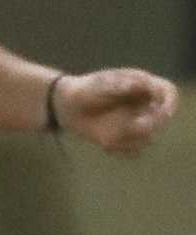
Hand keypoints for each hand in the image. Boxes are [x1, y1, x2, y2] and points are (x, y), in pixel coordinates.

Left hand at [53, 68, 179, 154]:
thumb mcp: (99, 85)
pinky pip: (133, 151)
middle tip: (135, 126)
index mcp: (143, 86)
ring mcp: (137, 122)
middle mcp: (145, 105)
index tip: (163, 112)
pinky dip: (121, 150)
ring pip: (148, 138)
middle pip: (162, 119)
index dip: (169, 102)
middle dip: (151, 124)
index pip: (168, 92)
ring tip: (106, 137)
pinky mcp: (127, 138)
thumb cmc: (84, 90)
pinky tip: (104, 145)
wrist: (65, 105)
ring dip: (131, 139)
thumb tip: (139, 84)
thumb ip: (118, 85)